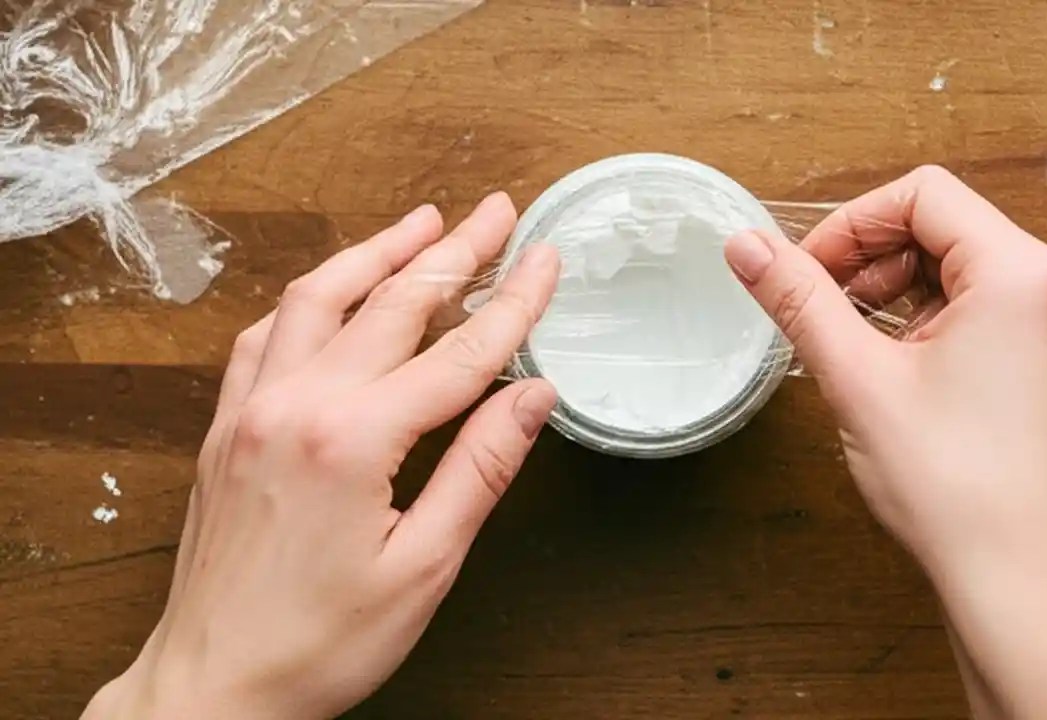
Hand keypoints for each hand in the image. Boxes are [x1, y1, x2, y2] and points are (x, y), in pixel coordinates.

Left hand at [83, 193, 559, 719]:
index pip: (456, 353)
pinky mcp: (228, 427)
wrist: (214, 689)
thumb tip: (532, 397)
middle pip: (391, 303)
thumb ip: (480, 469)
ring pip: (319, 298)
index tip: (544, 260)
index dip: (511, 303)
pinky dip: (310, 298)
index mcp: (351, 441)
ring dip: (377, 253)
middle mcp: (295, 406)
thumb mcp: (424, 567)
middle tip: (497, 213)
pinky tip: (334, 289)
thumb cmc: (319, 644)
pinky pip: (267, 335)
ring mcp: (252, 409)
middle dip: (454, 252)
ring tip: (423, 222)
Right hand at [725, 166, 1046, 718]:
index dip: (852, 224)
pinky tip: (895, 364)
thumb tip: (746, 245)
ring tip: (856, 343)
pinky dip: (930, 317)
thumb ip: (798, 299)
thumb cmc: (949, 486)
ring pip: (962, 265)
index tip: (808, 272)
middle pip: (945, 225)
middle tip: (822, 308)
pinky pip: (984, 304)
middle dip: (872, 256)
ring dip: (897, 287)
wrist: (1009, 578)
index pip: (924, 194)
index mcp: (1022, 273)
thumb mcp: (856, 378)